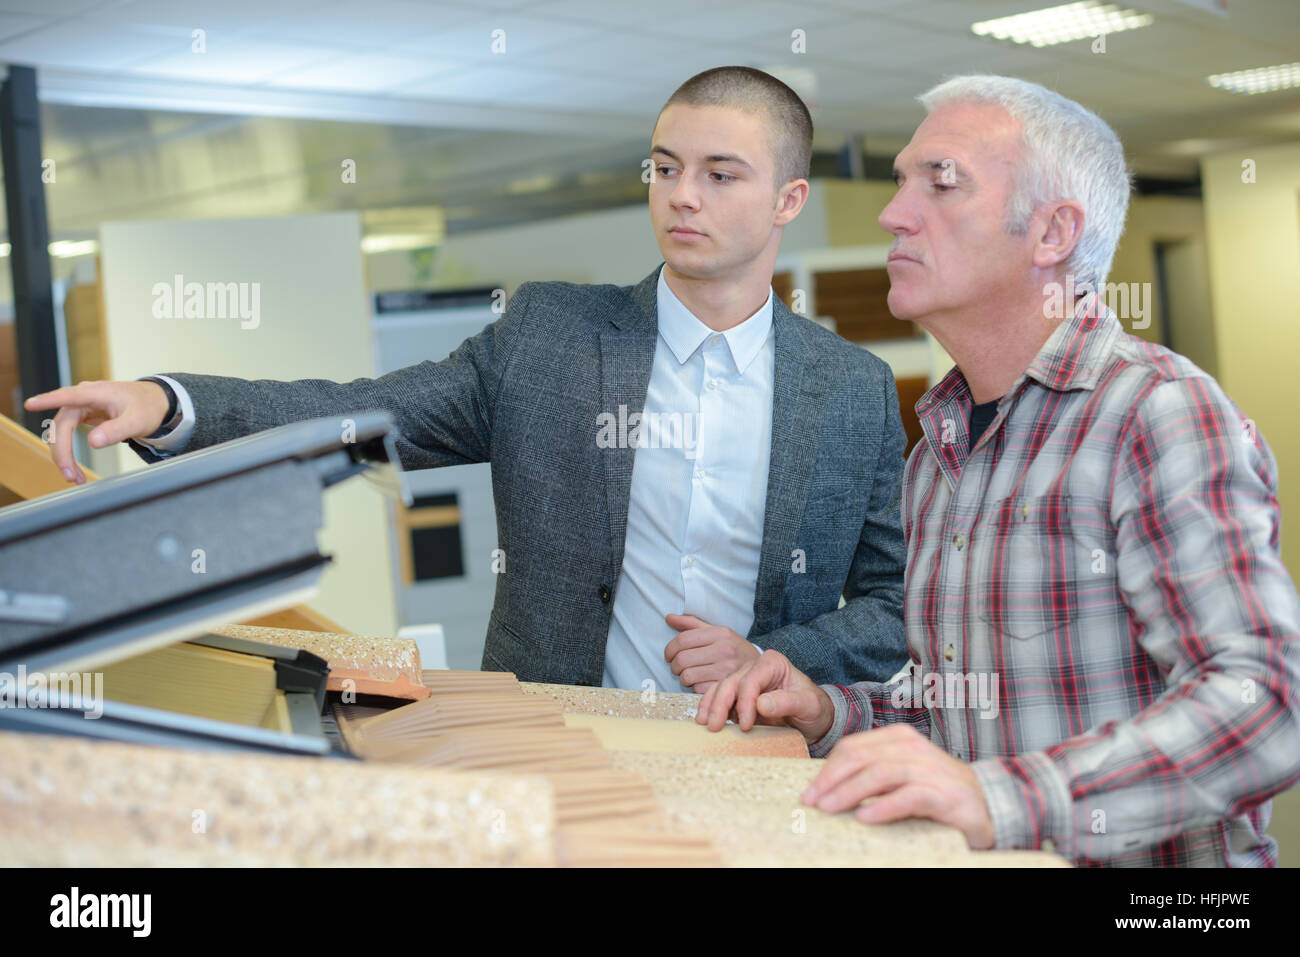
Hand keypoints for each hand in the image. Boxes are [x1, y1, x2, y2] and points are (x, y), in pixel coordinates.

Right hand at [22, 379, 171, 484]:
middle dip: (62, 451)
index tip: (30, 404)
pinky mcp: (83, 416)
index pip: (68, 397)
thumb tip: (93, 442)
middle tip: (70, 475)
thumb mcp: (137, 421)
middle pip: (62, 424)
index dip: (48, 400)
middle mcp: (84, 398)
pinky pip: (68, 434)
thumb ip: (116, 431)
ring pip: (62, 431)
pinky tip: (75, 469)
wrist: (154, 403)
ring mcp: (81, 407)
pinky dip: (69, 452)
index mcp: (96, 393)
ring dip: (63, 455)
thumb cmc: (146, 408)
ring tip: (75, 477)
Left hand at [663, 614, 759, 692]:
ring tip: (689, 675)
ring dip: (683, 678)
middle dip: (674, 665)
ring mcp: (727, 670)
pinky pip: (698, 690)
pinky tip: (701, 683)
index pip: (683, 640)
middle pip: (682, 659)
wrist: (761, 669)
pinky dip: (695, 688)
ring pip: (687, 676)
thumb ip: (692, 624)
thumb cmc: (733, 649)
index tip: (669, 655)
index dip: (669, 649)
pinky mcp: (727, 687)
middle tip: (678, 667)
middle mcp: (724, 650)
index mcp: (720, 633)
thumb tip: (669, 617)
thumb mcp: (717, 632)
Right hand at [695, 648, 833, 742]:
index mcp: (773, 663)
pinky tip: (705, 720)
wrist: (812, 719)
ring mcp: (744, 681)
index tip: (746, 724)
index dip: (745, 701)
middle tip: (715, 726)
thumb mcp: (809, 705)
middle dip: (720, 704)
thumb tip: (761, 704)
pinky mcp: (738, 695)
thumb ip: (788, 702)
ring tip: (705, 725)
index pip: (751, 679)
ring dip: (710, 706)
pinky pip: (718, 698)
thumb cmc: (814, 708)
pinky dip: (710, 708)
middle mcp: (755, 668)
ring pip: (720, 688)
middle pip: (731, 682)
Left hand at [801, 724, 995, 849]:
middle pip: (861, 757)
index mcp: (898, 738)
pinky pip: (909, 796)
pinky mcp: (944, 794)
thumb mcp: (900, 775)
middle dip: (831, 779)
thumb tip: (826, 789)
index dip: (827, 769)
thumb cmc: (935, 791)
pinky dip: (883, 807)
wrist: (987, 804)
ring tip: (829, 809)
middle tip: (811, 802)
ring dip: (850, 792)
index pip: (852, 746)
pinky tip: (864, 818)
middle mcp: (912, 748)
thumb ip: (871, 773)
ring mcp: (929, 769)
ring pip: (880, 773)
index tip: (809, 791)